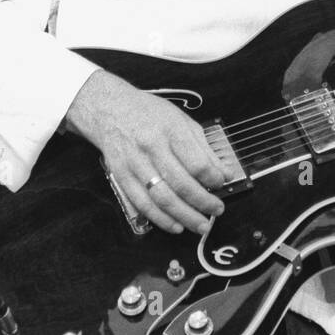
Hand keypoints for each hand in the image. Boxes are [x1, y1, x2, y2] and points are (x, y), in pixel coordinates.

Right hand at [64, 69, 227, 233]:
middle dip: (203, 202)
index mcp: (171, 129)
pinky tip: (176, 225)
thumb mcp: (182, 121)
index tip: (222, 183)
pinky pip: (143, 204)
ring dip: (185, 216)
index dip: (213, 178)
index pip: (197, 161)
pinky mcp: (121, 176)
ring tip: (201, 224)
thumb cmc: (149, 113)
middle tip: (217, 210)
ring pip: (162, 198)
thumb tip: (225, 173)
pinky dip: (161, 219)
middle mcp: (152, 147)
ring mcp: (134, 163)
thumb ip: (204, 148)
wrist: (110, 110)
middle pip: (181, 183)